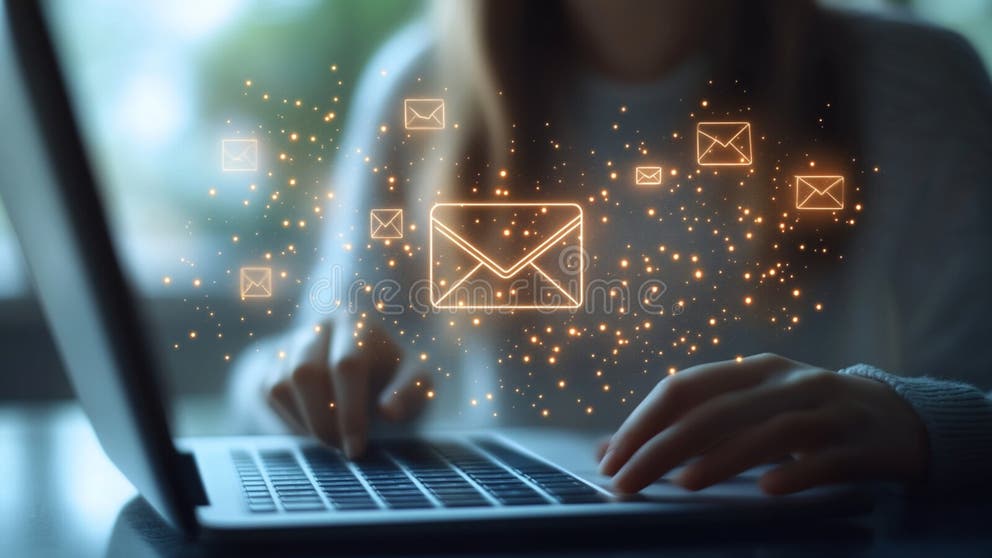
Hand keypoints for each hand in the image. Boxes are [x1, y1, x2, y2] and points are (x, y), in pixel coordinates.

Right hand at [264, 320, 430, 457]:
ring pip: (283, 384)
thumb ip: (410, 392)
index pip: (346, 365)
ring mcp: (292, 343)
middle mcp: (320, 328)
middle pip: (307, 373)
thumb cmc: (387, 371)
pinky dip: (293, 420)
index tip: (356, 447)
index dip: (349, 411)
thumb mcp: (411, 376)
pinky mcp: (272, 362)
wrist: (346, 360)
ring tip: (333, 440)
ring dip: (308, 421)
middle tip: (344, 450)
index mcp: (356, 325)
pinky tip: (316, 429)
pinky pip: (272, 394)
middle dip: (324, 420)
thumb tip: (389, 412)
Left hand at [598, 353, 926, 493]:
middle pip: (714, 411)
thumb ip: (691, 425)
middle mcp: (784, 382)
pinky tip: (769, 490)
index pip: (684, 388)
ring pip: (768, 430)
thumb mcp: (751, 409)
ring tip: (685, 483)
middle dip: (663, 447)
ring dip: (723, 457)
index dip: (643, 422)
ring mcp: (825, 409)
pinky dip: (795, 471)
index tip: (610, 459)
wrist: (897, 418)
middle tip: (627, 482)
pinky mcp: (860, 443)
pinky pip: (824, 458)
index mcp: (751, 370)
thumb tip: (614, 449)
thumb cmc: (806, 414)